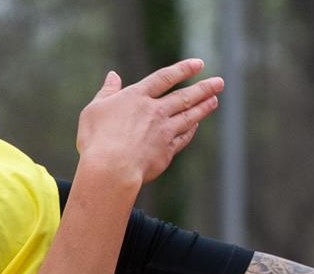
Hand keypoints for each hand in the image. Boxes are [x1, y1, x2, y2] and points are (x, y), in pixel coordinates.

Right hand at [76, 59, 222, 185]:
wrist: (111, 169)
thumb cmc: (97, 139)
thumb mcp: (94, 109)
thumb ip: (107, 92)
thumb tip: (113, 75)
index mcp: (136, 98)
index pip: (164, 78)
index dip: (182, 69)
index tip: (198, 64)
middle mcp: (155, 112)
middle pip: (184, 96)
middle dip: (204, 88)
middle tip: (219, 82)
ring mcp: (163, 132)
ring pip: (189, 116)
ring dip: (203, 107)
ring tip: (215, 100)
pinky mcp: (166, 151)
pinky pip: (183, 137)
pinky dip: (191, 130)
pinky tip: (196, 125)